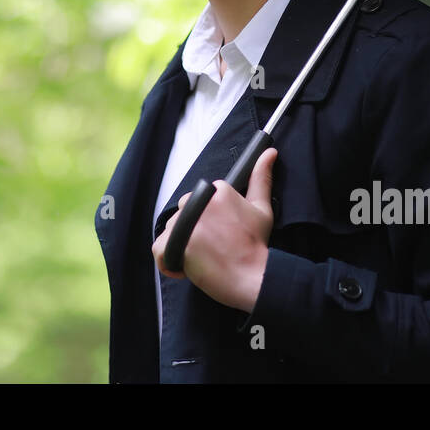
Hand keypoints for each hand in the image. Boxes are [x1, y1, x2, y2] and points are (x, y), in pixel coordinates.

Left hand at [152, 147, 277, 312]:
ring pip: (173, 230)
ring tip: (207, 257)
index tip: (224, 232)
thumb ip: (261, 178)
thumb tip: (269, 153)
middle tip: (217, 246)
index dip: (211, 220)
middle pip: (186, 213)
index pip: (201, 200)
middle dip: (196, 229)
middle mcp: (198, 201)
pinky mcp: (173, 243)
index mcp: (217, 190)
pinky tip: (187, 266)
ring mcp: (184, 222)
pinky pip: (160, 249)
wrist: (252, 277)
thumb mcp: (262, 208)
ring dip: (184, 245)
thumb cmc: (256, 245)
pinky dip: (169, 260)